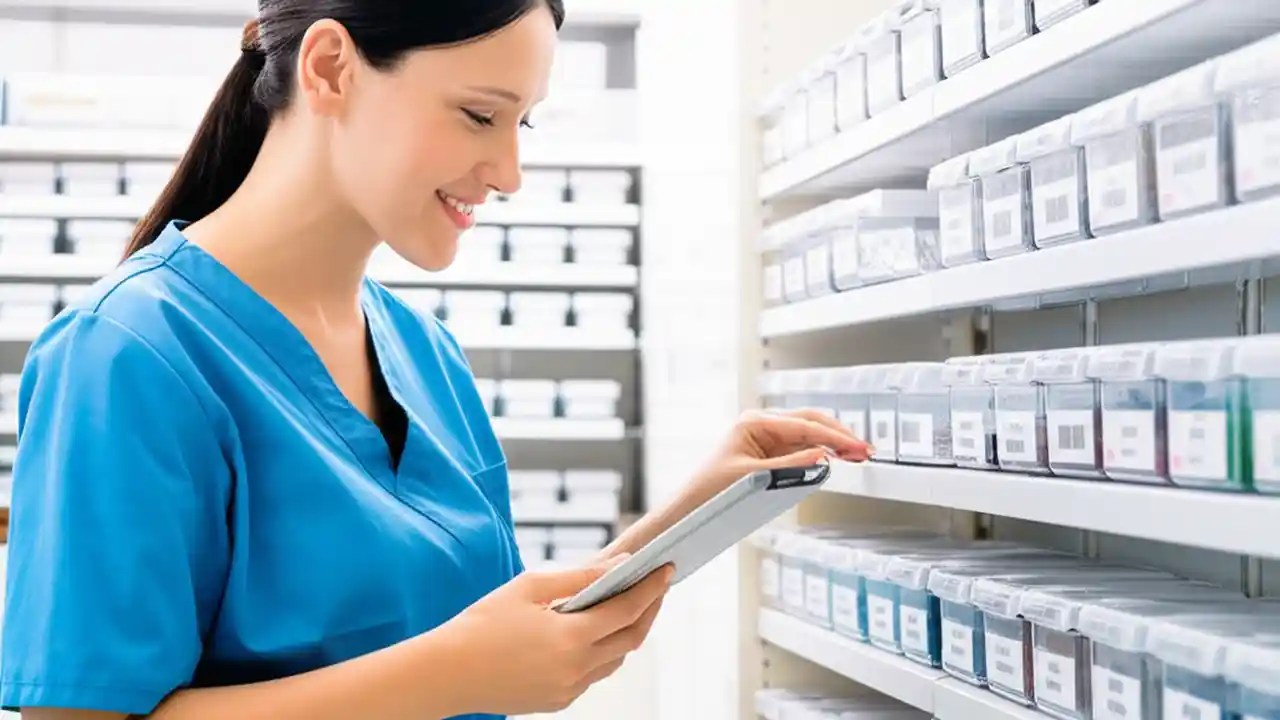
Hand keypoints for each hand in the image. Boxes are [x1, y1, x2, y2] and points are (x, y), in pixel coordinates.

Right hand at [442, 558, 672, 715]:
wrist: (447, 673)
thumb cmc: (483, 623)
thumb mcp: (531, 587)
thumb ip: (580, 576)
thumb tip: (620, 564)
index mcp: (571, 638)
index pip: (627, 610)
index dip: (651, 588)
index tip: (666, 569)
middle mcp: (576, 669)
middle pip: (631, 639)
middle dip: (649, 610)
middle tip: (657, 586)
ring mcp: (568, 690)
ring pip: (614, 660)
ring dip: (627, 633)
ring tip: (629, 605)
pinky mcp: (557, 701)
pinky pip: (593, 675)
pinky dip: (601, 652)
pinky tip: (595, 632)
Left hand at [691, 408, 872, 503]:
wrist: (689, 509)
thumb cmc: (709, 491)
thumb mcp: (753, 479)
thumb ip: (790, 467)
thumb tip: (822, 456)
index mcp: (754, 423)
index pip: (804, 426)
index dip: (835, 438)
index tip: (858, 448)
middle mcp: (761, 425)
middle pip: (810, 423)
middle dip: (839, 436)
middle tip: (865, 450)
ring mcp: (765, 438)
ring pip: (808, 434)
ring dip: (833, 443)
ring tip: (859, 455)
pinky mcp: (767, 454)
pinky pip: (800, 448)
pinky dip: (820, 453)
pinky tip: (837, 458)